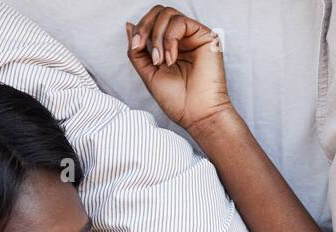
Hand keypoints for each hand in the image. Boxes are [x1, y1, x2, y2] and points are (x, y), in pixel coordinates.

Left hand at [125, 6, 232, 135]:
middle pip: (159, 12)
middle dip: (145, 27)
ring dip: (157, 36)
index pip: (152, 22)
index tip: (135, 47)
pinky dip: (170, 39)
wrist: (197, 115)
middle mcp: (182, 39)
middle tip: (142, 47)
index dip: (140, 30)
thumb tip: (129, 25)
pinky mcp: (206, 36)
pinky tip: (171, 59)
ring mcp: (194, 37)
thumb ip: (137, 50)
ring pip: (167, 14)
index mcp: (169, 46)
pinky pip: (180, 22)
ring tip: (160, 60)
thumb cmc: (178, 100)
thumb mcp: (147, 72)